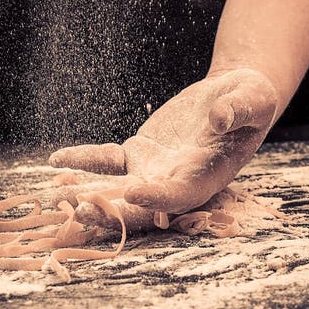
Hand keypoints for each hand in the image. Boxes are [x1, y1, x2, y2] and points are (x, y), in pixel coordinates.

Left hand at [49, 68, 278, 227]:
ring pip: (117, 187)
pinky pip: (108, 160)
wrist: (235, 97)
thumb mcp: (254, 100)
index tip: (132, 192)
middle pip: (140, 205)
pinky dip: (84, 161)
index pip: (179, 194)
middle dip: (110, 210)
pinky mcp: (139, 152)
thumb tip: (219, 117)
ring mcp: (154, 169)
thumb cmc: (251, 100)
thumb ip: (239, 110)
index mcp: (206, 176)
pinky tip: (57, 161)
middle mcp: (176, 181)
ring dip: (87, 192)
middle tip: (78, 211)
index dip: (156, 197)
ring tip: (55, 194)